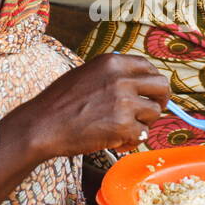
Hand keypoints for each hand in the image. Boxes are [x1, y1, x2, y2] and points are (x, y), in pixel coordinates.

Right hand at [23, 53, 169, 157]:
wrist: (43, 125)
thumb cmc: (59, 102)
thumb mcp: (86, 74)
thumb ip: (112, 75)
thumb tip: (137, 84)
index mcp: (112, 62)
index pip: (148, 67)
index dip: (152, 82)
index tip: (150, 93)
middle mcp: (122, 79)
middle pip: (161, 86)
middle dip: (160, 100)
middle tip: (150, 111)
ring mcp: (124, 102)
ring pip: (154, 113)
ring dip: (142, 123)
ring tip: (123, 130)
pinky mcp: (123, 126)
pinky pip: (142, 135)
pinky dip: (131, 141)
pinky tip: (115, 142)